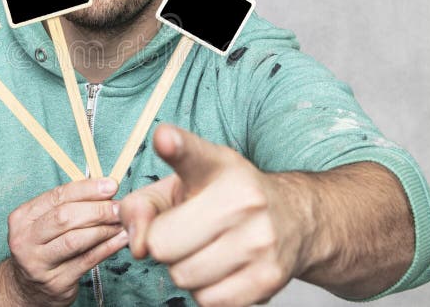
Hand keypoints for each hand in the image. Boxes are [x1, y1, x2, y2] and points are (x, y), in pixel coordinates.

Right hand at [7, 177, 129, 305]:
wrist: (28, 288)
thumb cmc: (42, 247)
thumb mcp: (44, 224)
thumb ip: (68, 206)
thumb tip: (105, 190)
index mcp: (22, 218)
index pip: (57, 196)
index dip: (87, 189)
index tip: (111, 185)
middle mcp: (25, 240)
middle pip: (65, 217)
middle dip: (97, 209)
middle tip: (119, 207)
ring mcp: (38, 263)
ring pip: (75, 240)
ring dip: (104, 228)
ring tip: (122, 222)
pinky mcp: (56, 282)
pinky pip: (87, 260)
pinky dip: (108, 247)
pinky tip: (120, 239)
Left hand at [119, 124, 311, 305]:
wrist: (293, 219)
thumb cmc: (221, 199)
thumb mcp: (178, 187)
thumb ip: (141, 206)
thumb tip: (137, 245)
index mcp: (217, 165)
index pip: (192, 155)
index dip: (176, 146)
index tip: (164, 139)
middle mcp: (243, 198)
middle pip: (162, 243)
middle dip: (163, 245)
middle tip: (184, 232)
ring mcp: (260, 239)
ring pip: (183, 276)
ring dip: (184, 270)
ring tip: (205, 249)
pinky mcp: (268, 278)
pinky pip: (208, 301)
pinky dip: (206, 291)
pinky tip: (222, 268)